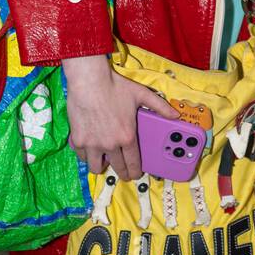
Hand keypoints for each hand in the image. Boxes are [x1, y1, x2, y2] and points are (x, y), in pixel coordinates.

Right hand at [61, 54, 176, 179]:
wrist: (89, 81)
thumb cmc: (115, 87)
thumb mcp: (141, 94)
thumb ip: (160, 106)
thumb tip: (176, 115)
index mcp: (127, 137)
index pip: (133, 163)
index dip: (135, 172)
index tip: (135, 174)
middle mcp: (111, 145)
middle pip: (117, 168)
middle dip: (122, 173)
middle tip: (123, 171)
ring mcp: (92, 145)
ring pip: (96, 167)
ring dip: (101, 165)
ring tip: (103, 160)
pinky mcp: (78, 140)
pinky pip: (82, 156)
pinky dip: (86, 154)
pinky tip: (89, 148)